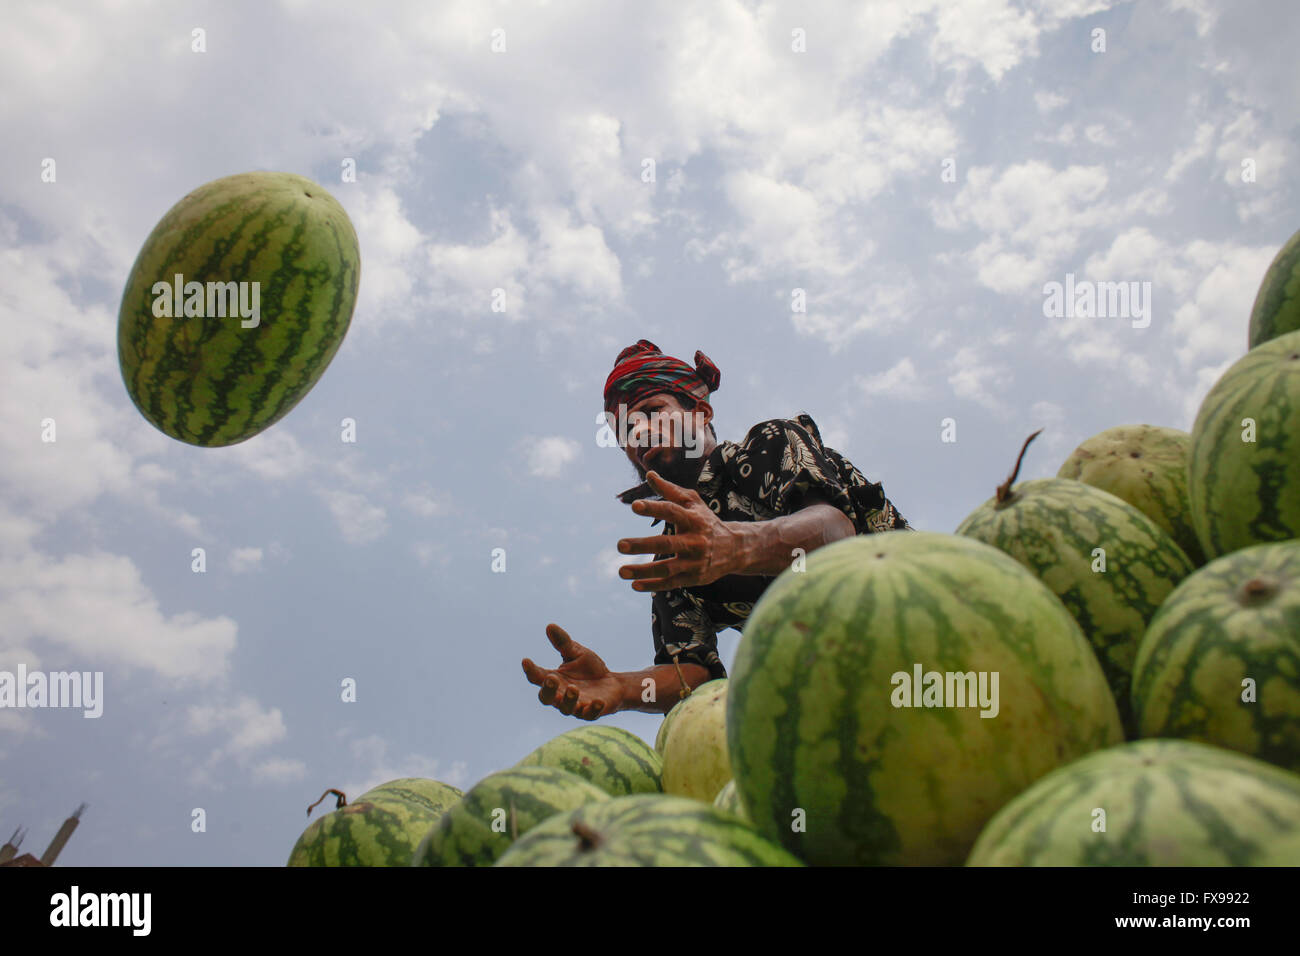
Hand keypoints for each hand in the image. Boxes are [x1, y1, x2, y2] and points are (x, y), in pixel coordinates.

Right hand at [521, 624, 623, 719]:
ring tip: (574, 688)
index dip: (530, 670)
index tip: (526, 660)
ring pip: (566, 709)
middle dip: (548, 689)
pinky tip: (598, 701)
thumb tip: (550, 626)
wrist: (613, 684)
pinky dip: (592, 709)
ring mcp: (575, 706)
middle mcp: (561, 696)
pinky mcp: (591, 712)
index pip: (537, 677)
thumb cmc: (590, 669)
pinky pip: (589, 715)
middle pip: (546, 698)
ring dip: (569, 699)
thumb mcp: (577, 652)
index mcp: (554, 680)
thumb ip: (563, 643)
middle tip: (551, 678)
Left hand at [616, 470, 741, 590]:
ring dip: (643, 571)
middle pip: (667, 543)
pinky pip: (671, 583)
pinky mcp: (693, 578)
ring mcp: (694, 562)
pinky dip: (653, 585)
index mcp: (693, 519)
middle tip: (620, 544)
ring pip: (667, 568)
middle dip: (642, 545)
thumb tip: (649, 474)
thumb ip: (670, 490)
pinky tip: (634, 585)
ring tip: (621, 570)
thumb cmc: (706, 521)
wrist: (734, 549)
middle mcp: (695, 541)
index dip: (654, 508)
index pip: (672, 512)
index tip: (635, 506)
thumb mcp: (693, 503)